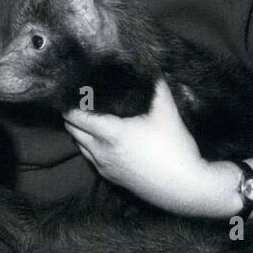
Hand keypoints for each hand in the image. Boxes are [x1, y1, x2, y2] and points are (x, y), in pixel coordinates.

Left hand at [64, 79, 236, 217]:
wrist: (183, 188)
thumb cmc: (175, 148)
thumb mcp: (166, 111)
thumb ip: (156, 85)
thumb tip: (148, 65)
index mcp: (110, 133)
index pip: (74, 115)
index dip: (69, 101)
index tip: (73, 89)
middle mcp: (100, 151)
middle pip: (71, 129)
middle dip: (72, 114)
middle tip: (80, 99)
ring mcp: (103, 166)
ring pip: (79, 144)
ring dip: (79, 131)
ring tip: (89, 116)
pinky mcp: (110, 178)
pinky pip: (89, 157)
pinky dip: (88, 145)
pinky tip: (101, 137)